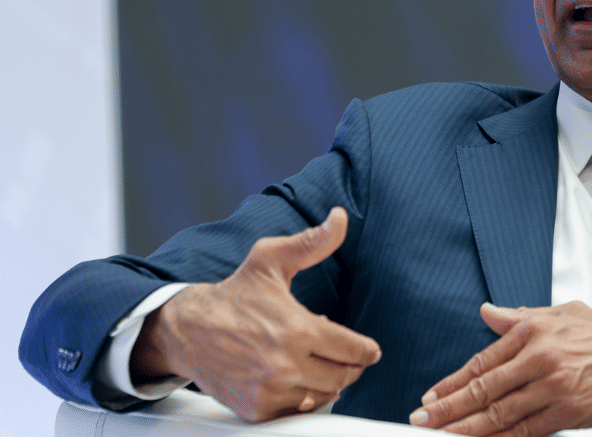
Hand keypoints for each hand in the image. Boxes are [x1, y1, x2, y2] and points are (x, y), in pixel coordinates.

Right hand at [130, 207, 381, 421]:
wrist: (186, 329)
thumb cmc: (233, 294)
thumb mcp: (271, 260)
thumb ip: (312, 242)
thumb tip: (339, 218)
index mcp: (297, 330)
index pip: (354, 350)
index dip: (366, 350)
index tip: (369, 350)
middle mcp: (285, 366)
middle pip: (343, 377)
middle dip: (350, 366)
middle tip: (346, 357)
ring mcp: (269, 391)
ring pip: (322, 396)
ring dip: (326, 381)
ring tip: (315, 362)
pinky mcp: (256, 409)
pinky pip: (296, 410)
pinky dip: (301, 396)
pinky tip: (294, 377)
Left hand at [410, 301, 591, 436]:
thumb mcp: (564, 314)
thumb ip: (520, 315)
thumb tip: (487, 313)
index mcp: (535, 329)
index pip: (483, 360)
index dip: (452, 381)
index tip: (430, 395)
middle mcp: (540, 355)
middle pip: (483, 388)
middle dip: (447, 407)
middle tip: (422, 419)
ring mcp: (554, 385)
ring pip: (499, 413)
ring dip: (465, 427)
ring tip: (442, 435)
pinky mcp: (569, 411)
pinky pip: (526, 431)